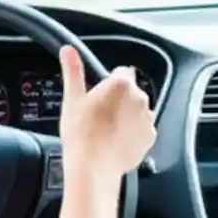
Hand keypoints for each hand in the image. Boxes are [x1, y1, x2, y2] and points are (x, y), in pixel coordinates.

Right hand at [58, 46, 155, 178]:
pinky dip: (133, 133)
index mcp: (121, 84)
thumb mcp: (72, 99)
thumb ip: (73, 71)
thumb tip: (68, 50)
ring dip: (127, 115)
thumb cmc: (81, 134)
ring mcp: (147, 118)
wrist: (93, 168)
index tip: (98, 95)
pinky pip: (142, 129)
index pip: (120, 73)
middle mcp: (139, 98)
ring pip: (136, 110)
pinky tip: (116, 141)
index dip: (108, 83)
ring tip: (106, 130)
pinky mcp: (149, 137)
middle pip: (129, 92)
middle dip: (118, 100)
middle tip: (99, 115)